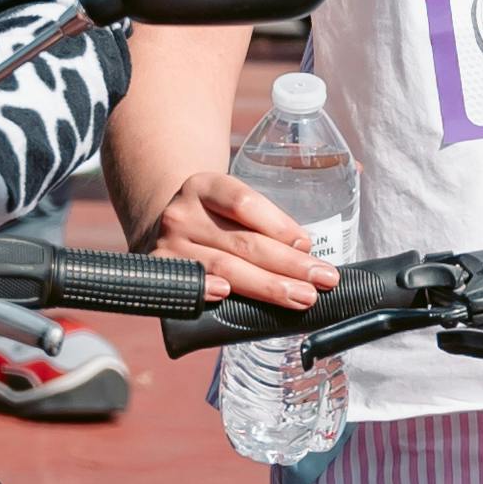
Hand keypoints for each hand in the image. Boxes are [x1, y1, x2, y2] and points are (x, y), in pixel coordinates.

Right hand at [140, 161, 334, 317]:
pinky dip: (207, 291)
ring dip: (267, 286)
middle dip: (289, 264)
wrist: (161, 227)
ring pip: (225, 267)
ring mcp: (169, 244)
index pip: (245, 202)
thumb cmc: (212, 220)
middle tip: (323, 280)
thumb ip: (263, 222)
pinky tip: (227, 297)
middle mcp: (183, 213)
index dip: (279, 226)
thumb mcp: (229, 205)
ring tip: (301, 297)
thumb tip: (306, 252)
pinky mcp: (159, 271)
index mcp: (205, 186)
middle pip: (243, 241)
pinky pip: (188, 284)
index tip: (308, 245)